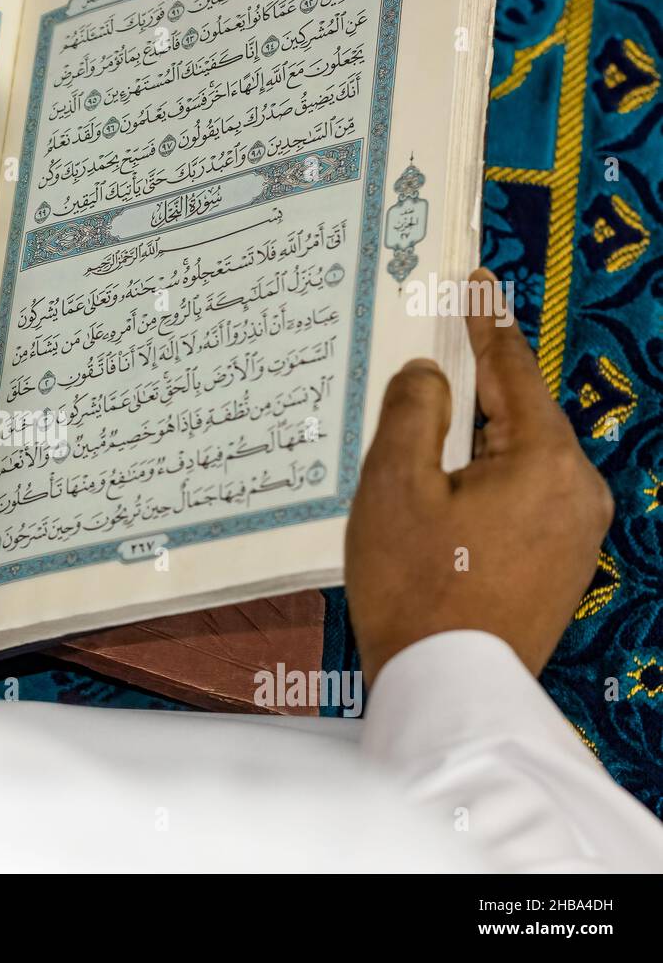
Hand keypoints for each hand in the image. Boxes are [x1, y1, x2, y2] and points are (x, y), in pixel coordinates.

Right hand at [345, 268, 613, 684]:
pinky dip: (487, 483)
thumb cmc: (415, 586)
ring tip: (425, 438)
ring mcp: (576, 534)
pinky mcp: (563, 566)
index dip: (485, 322)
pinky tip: (446, 496)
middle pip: (518, 416)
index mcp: (544, 460)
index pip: (512, 369)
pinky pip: (523, 499)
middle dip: (475, 390)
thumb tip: (429, 374)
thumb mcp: (393, 485)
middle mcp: (577, 492)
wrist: (448, 686)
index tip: (476, 282)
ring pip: (519, 460)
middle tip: (434, 357)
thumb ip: (413, 411)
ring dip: (476, 444)